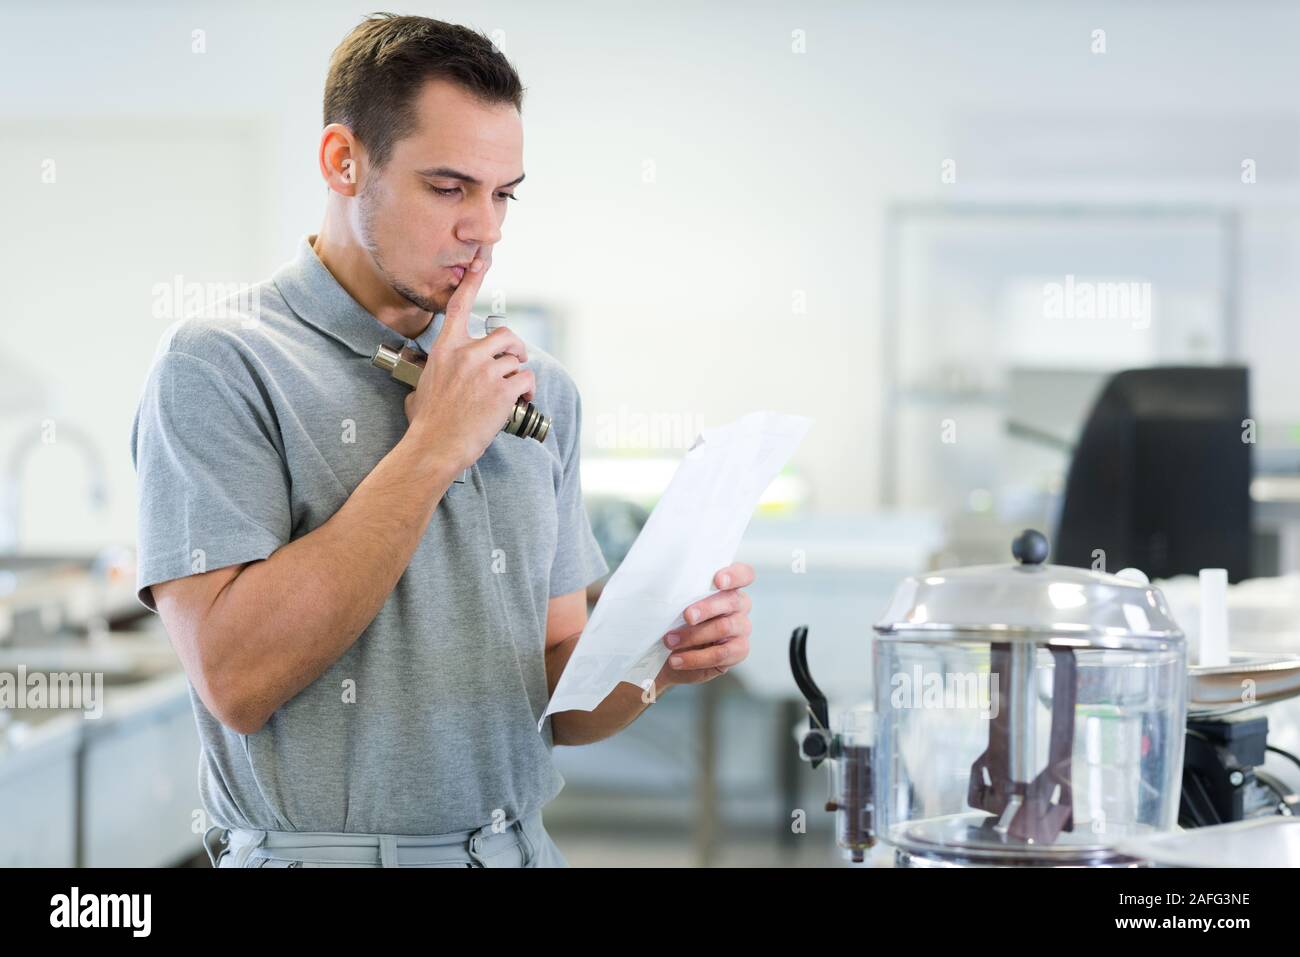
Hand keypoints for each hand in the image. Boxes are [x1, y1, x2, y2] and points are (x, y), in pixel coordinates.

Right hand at [403, 252, 533, 470]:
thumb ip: (435, 373)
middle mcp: (466, 354)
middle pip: (504, 335)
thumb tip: (428, 383)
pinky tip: (521, 401)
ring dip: (519, 375)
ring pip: (517, 360)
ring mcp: (485, 372)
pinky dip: (529, 390)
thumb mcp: (422, 387)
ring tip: (514, 393)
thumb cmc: (426, 422)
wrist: (435, 446)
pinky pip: (527, 379)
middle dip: (515, 348)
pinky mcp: (502, 391)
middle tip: (514, 363)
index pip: (460, 306)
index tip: (483, 260)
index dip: (473, 281)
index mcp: (446, 349)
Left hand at [656, 563, 754, 686]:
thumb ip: (681, 594)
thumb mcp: (677, 605)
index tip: (718, 581)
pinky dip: (695, 658)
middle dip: (706, 608)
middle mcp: (739, 605)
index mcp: (728, 587)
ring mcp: (742, 627)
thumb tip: (666, 588)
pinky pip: (721, 654)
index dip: (734, 576)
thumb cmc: (677, 622)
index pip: (744, 574)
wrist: (673, 655)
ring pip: (724, 628)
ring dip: (693, 636)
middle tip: (687, 616)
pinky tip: (677, 660)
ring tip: (669, 641)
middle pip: (731, 601)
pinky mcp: (739, 650)